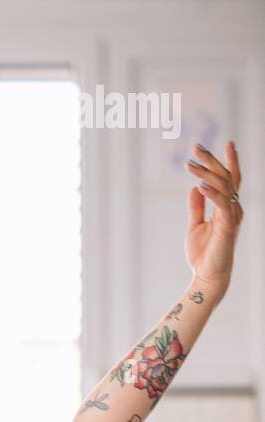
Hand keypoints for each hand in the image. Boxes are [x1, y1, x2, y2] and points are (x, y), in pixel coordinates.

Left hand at [184, 141, 243, 295]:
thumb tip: (195, 188)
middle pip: (226, 176)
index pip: (229, 178)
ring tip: (189, 164)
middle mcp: (232, 208)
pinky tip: (200, 184)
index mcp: (226, 207)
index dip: (224, 160)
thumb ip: (196, 207)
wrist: (206, 277)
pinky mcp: (228, 226)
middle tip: (196, 147)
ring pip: (224, 185)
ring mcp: (232, 216)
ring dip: (206, 172)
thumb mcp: (195, 226)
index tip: (215, 144)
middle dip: (212, 159)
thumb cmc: (203, 254)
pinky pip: (222, 203)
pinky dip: (212, 192)